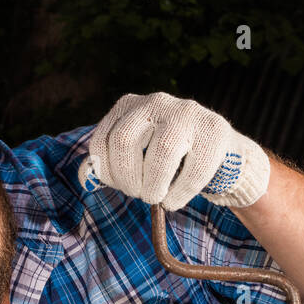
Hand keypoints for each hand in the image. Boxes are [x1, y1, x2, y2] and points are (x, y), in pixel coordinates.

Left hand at [78, 90, 270, 210]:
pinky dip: (179, 194)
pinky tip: (174, 201)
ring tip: (157, 199)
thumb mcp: (134, 154)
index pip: (102, 141)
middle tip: (139, 194)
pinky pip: (194, 169)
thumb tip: (84, 176)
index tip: (121, 187)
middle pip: (124, 140)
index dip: (107, 173)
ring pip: (162, 151)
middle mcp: (156, 101)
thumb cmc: (167, 159)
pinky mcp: (215, 131)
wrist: (218, 154)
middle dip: (128, 178)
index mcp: (129, 105)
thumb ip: (107, 162)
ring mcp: (187, 112)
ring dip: (154, 187)